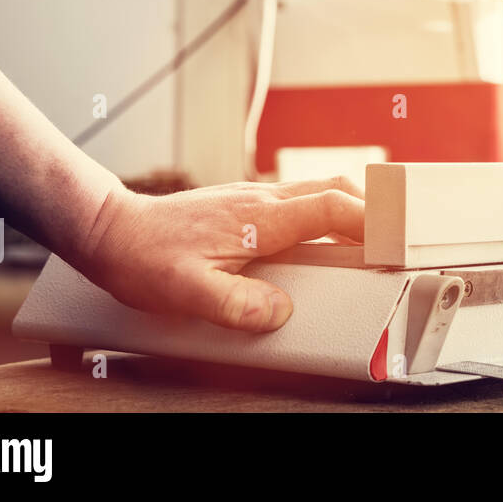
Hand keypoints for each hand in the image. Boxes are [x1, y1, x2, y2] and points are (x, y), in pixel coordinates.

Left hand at [78, 177, 364, 332]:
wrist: (110, 230)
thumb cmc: (144, 258)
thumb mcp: (186, 293)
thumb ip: (236, 305)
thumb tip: (279, 313)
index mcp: (258, 218)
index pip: (331, 206)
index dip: (368, 221)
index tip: (392, 242)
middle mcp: (261, 200)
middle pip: (335, 189)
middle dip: (371, 211)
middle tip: (390, 241)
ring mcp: (253, 198)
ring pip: (318, 191)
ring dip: (348, 212)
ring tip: (363, 243)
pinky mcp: (244, 203)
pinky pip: (298, 201)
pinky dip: (322, 215)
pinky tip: (316, 242)